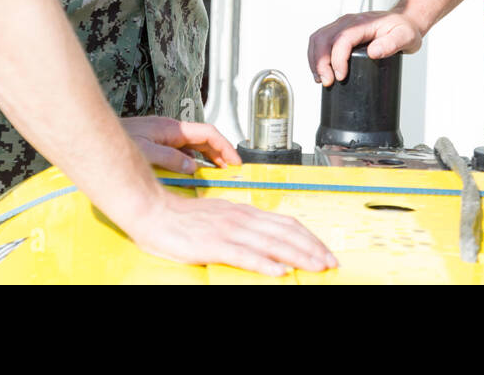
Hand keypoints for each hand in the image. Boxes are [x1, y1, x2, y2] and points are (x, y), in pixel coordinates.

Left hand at [120, 116, 242, 173]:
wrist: (96, 136)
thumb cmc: (118, 139)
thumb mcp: (145, 150)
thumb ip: (168, 158)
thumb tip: (191, 167)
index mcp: (172, 128)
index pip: (207, 133)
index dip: (224, 147)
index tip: (235, 162)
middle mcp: (171, 131)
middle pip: (203, 140)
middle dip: (220, 153)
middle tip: (231, 170)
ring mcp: (164, 138)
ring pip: (194, 147)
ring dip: (207, 158)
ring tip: (218, 173)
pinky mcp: (157, 145)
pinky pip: (182, 153)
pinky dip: (192, 162)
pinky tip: (193, 174)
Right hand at [126, 190, 337, 276]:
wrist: (153, 211)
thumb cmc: (181, 218)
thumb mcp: (218, 216)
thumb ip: (242, 226)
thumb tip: (265, 239)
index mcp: (242, 211)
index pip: (284, 222)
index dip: (307, 236)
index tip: (323, 249)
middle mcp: (240, 218)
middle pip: (284, 232)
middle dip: (311, 248)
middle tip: (330, 261)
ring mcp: (228, 231)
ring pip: (271, 243)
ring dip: (297, 255)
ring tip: (315, 266)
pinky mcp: (213, 244)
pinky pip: (244, 255)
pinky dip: (264, 263)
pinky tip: (278, 271)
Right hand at [308, 9, 423, 85]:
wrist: (403, 21)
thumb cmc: (404, 29)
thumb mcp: (405, 37)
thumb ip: (392, 43)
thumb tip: (374, 52)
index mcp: (362, 23)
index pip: (342, 39)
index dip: (337, 58)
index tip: (340, 76)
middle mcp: (347, 22)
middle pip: (324, 39)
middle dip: (320, 62)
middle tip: (327, 82)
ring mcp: (341, 26)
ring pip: (318, 39)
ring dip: (314, 60)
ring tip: (321, 79)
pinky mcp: (338, 32)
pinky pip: (320, 41)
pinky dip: (315, 56)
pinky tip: (319, 70)